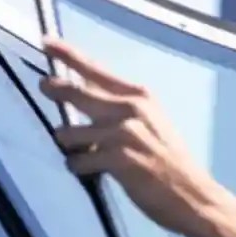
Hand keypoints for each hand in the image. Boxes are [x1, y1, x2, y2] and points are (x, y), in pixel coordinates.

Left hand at [39, 37, 224, 236]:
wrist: (192, 194)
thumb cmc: (169, 160)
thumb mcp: (150, 121)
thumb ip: (118, 107)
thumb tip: (80, 95)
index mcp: (140, 96)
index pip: (96, 69)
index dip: (68, 54)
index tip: (46, 42)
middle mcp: (131, 108)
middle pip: (76, 92)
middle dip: (55, 88)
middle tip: (43, 86)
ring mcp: (124, 133)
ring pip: (69, 133)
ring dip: (70, 144)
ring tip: (84, 153)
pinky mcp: (118, 159)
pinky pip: (78, 161)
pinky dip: (80, 167)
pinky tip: (93, 171)